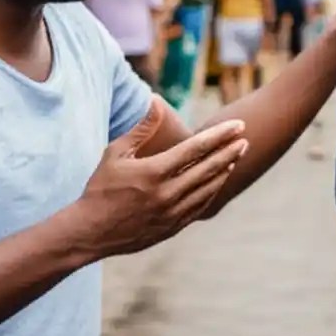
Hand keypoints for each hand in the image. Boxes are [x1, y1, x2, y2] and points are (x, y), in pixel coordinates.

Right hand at [78, 96, 247, 256]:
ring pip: (208, 188)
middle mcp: (167, 193)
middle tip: (245, 138)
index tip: (237, 125)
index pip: (196, 149)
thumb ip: (141, 129)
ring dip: (225, 171)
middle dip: (230, 151)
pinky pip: (200, 206)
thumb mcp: (115, 153)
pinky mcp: (172, 227)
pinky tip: (219, 180)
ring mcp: (171, 213)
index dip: (220, 135)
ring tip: (237, 156)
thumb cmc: (100, 188)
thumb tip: (157, 103)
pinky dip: (213, 191)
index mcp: (153, 172)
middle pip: (208, 168)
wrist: (91, 232)